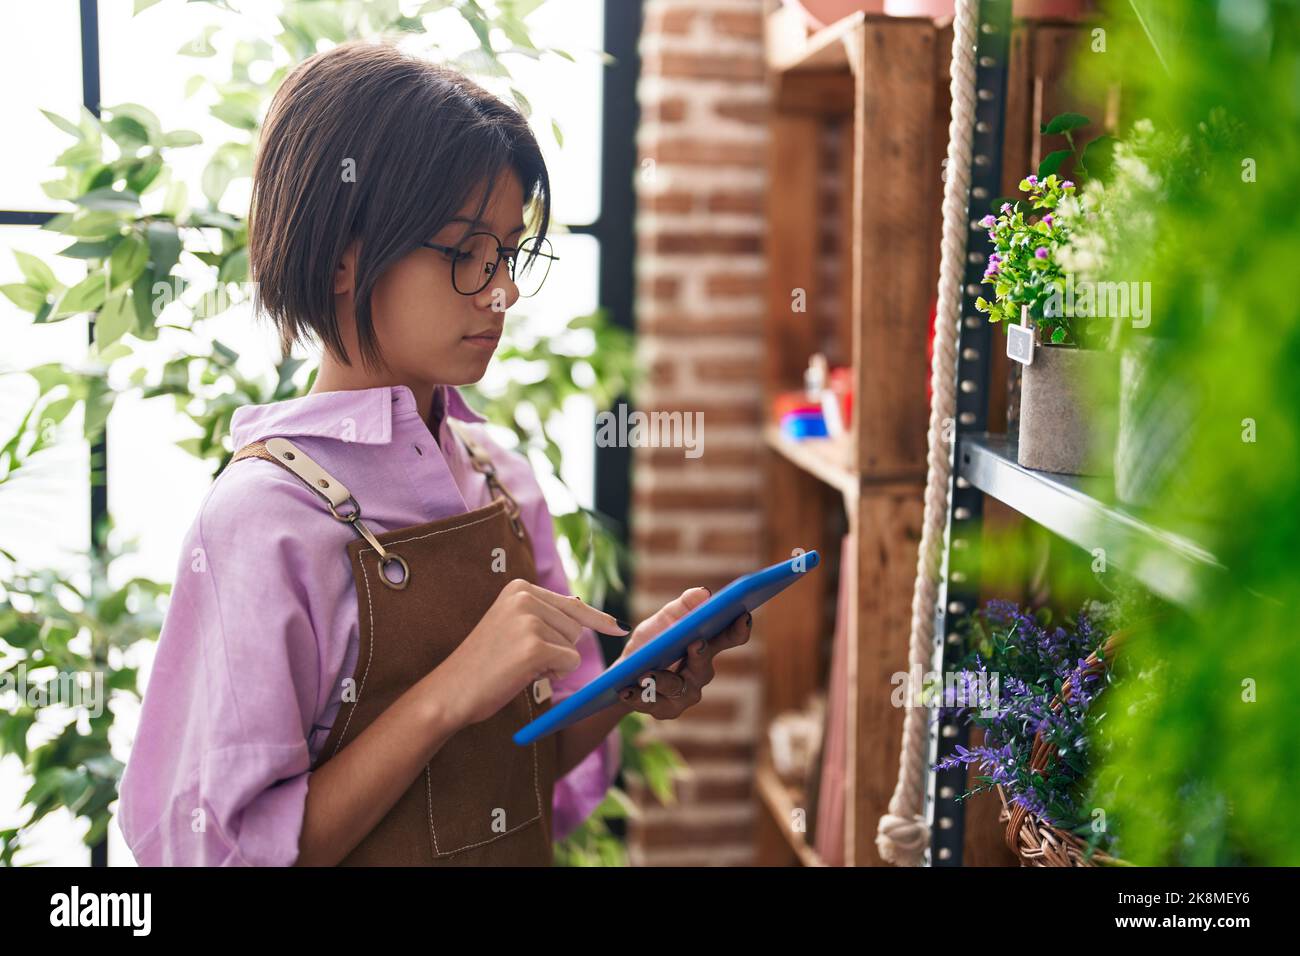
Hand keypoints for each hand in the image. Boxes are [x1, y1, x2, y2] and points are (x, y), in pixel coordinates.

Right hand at [438, 578, 627, 726]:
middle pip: (576, 626)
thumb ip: (544, 615)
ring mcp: (529, 621)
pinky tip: (524, 674)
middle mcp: (524, 598)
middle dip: (559, 648)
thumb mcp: (512, 626)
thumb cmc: (483, 664)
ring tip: (518, 665)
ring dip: (553, 662)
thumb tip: (583, 609)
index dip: (597, 620)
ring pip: (573, 645)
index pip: (572, 604)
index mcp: (519, 588)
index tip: (618, 628)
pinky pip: (569, 662)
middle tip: (521, 658)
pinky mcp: (534, 646)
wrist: (451, 690)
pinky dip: (554, 673)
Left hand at [613, 587, 752, 719]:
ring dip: (662, 680)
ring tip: (645, 673)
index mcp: (705, 646)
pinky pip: (654, 705)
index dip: (739, 628)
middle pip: (705, 667)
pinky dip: (638, 696)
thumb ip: (682, 607)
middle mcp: (700, 673)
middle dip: (700, 656)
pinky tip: (626, 690)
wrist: (624, 673)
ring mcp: (686, 694)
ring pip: (678, 687)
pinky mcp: (666, 710)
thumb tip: (704, 592)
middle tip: (695, 643)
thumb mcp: (662, 621)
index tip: (743, 615)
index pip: (729, 637)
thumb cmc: (651, 644)